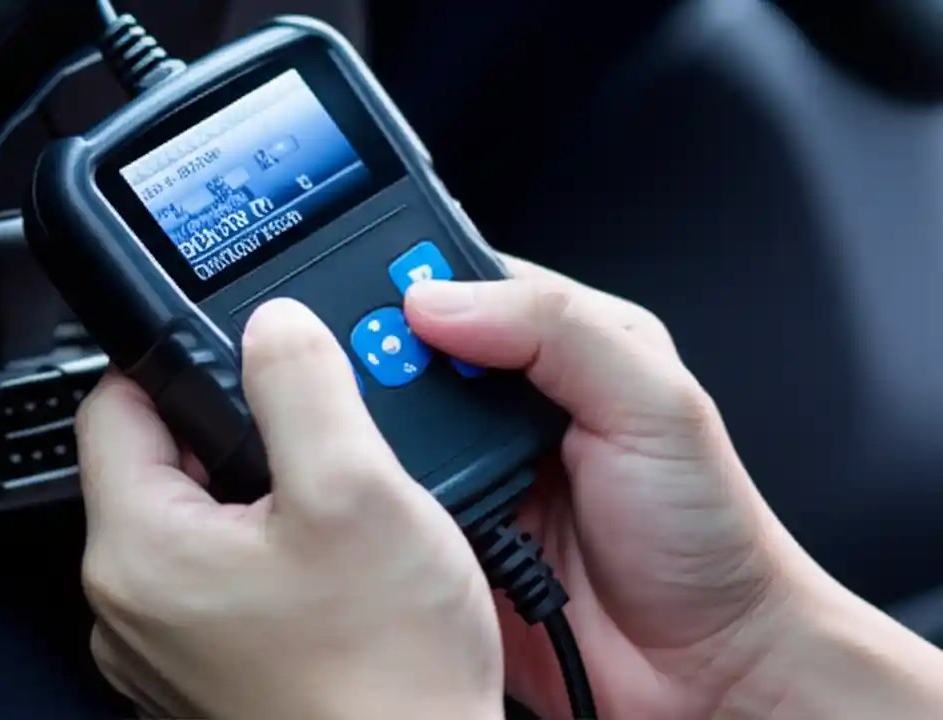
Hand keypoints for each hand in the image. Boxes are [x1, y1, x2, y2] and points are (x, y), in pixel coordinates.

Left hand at [76, 299, 504, 719]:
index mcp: (138, 549)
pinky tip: (322, 567)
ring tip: (327, 504)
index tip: (237, 349)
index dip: (174, 356)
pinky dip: (260, 555)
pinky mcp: (203, 672)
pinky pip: (215, 580)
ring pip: (193, 520)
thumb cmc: (385, 678)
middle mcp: (128, 606)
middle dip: (232, 429)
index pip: (111, 402)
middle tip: (311, 436)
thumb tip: (272, 325)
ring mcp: (163, 647)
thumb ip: (302, 386)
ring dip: (253, 494)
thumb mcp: (356, 492)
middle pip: (156, 461)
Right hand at [405, 254, 942, 718]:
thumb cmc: (705, 535)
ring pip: (385, 431)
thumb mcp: (654, 404)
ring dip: (372, 437)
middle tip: (370, 383)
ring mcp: (473, 471)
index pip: (464, 283)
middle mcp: (507, 404)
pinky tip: (382, 505)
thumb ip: (559, 330)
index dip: (414, 283)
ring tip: (382, 446)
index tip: (378, 304)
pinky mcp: (446, 535)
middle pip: (407, 355)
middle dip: (377, 363)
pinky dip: (377, 505)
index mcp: (561, 346)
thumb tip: (441, 299)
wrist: (703, 669)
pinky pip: (386, 508)